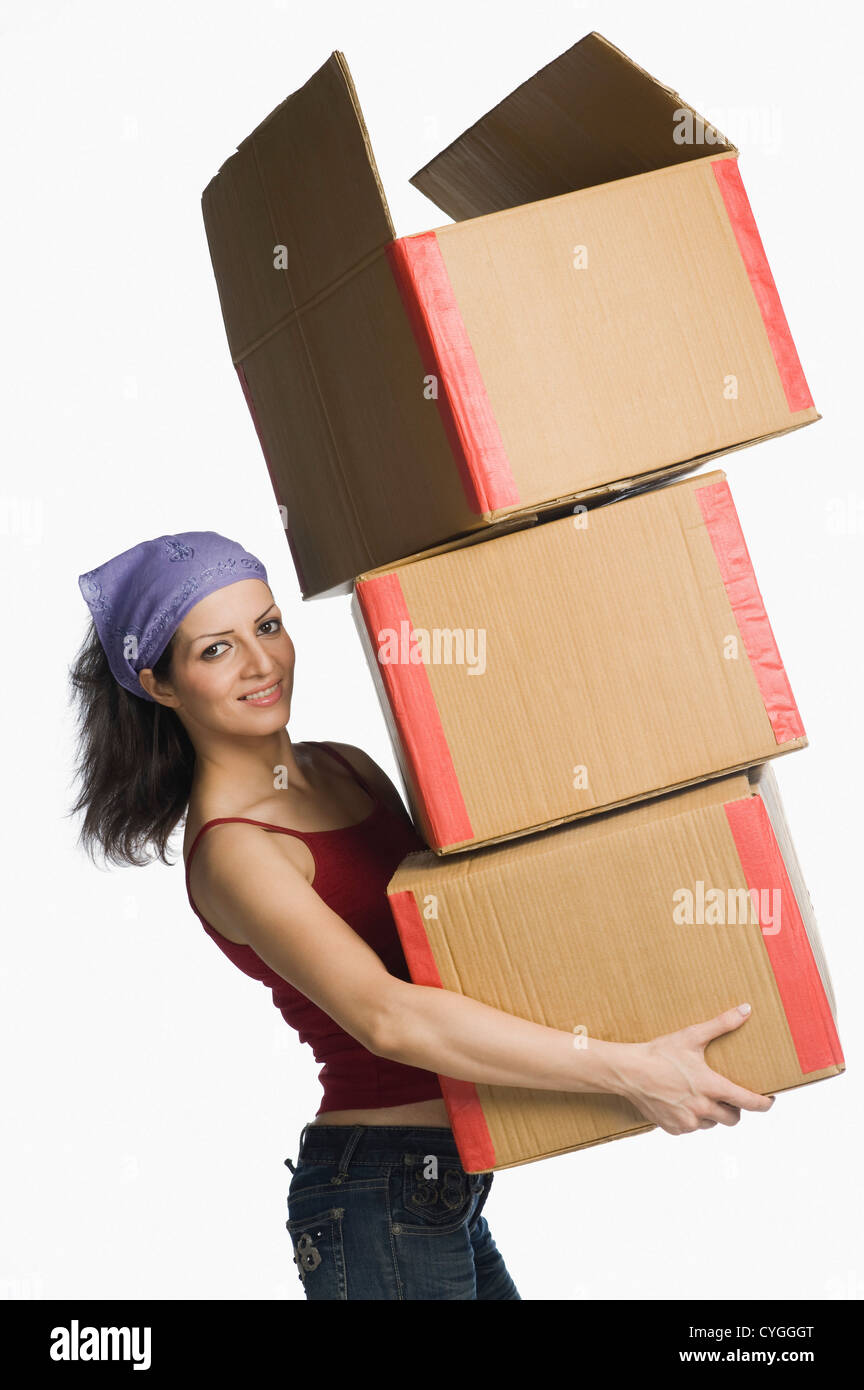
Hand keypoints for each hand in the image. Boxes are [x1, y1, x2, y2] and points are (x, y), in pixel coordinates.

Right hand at [616, 1004, 775, 1134]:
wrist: (628, 1071)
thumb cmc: (660, 1053)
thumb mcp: (692, 1036)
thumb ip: (722, 1024)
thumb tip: (746, 1010)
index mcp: (711, 1087)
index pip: (748, 1102)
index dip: (764, 1104)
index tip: (769, 1100)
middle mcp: (702, 1108)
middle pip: (732, 1119)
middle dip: (734, 1109)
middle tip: (727, 1096)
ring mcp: (687, 1121)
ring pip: (712, 1124)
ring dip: (711, 1114)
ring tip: (700, 1096)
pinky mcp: (674, 1128)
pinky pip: (691, 1128)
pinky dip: (691, 1118)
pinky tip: (682, 1102)